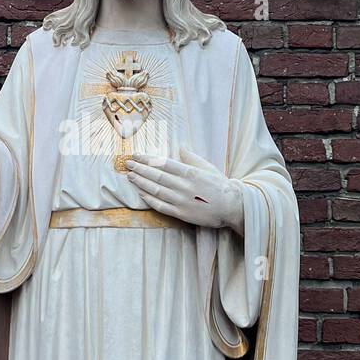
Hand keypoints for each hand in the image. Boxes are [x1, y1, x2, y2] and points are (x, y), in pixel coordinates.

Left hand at [125, 146, 244, 231]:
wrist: (232, 206)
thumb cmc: (220, 185)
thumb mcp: (207, 167)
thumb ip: (191, 158)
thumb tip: (180, 146)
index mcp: (190, 173)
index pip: (163, 163)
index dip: (147, 159)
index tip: (136, 155)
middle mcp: (184, 186)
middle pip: (157, 176)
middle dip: (140, 169)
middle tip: (127, 164)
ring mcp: (182, 201)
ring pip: (156, 190)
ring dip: (141, 183)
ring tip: (130, 176)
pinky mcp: (181, 214)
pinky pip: (161, 206)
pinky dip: (149, 199)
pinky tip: (141, 193)